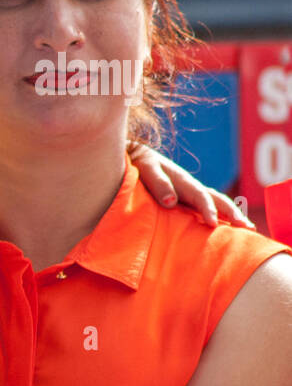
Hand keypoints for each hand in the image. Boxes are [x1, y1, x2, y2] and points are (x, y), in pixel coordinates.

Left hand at [129, 145, 252, 227]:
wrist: (136, 155)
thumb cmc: (139, 163)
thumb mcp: (146, 170)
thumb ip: (158, 184)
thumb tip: (171, 202)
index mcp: (183, 181)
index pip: (200, 197)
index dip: (208, 210)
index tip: (213, 225)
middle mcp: (192, 187)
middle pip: (218, 199)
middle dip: (233, 213)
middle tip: (248, 228)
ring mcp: (191, 194)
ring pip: (217, 204)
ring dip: (232, 215)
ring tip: (249, 229)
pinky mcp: (187, 200)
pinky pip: (207, 209)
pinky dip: (221, 217)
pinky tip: (227, 230)